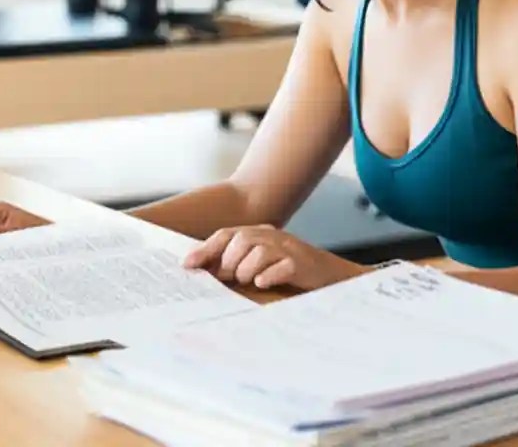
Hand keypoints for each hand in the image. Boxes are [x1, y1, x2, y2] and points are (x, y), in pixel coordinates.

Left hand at [182, 224, 367, 290]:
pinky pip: (280, 266)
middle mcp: (272, 236)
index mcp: (258, 234)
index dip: (205, 249)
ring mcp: (288, 248)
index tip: (187, 265)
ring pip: (257, 252)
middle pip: (240, 241)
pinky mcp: (301, 263)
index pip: (226, 235)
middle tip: (229, 278)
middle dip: (228, 262)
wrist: (331, 274)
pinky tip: (262, 283)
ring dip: (246, 270)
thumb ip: (235, 263)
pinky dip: (268, 275)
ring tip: (249, 280)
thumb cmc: (290, 270)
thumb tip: (204, 271)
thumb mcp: (261, 262)